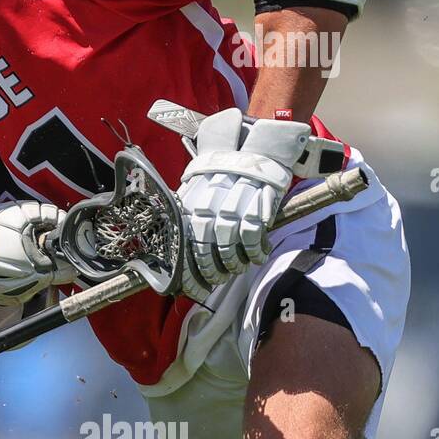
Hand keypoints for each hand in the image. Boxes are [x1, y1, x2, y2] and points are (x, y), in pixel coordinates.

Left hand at [177, 108, 310, 300]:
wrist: (255, 152)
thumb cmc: (222, 177)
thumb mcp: (197, 192)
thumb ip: (189, 218)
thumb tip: (180, 256)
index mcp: (190, 200)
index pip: (184, 242)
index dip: (188, 269)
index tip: (193, 286)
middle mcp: (208, 201)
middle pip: (205, 246)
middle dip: (211, 269)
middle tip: (218, 278)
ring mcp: (233, 202)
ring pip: (228, 244)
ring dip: (234, 263)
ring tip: (238, 268)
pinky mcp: (257, 202)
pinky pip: (252, 236)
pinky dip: (255, 252)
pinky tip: (258, 256)